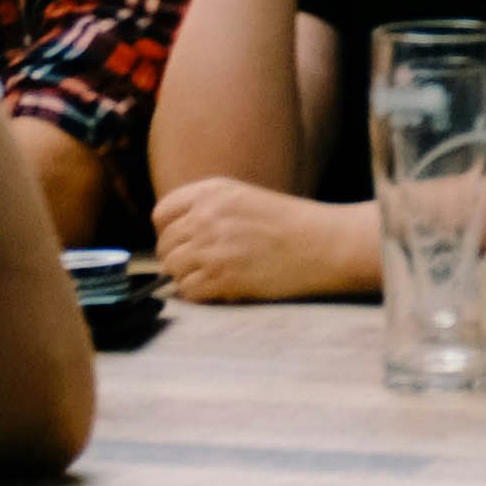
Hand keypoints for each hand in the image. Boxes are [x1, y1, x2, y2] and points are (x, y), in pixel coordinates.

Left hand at [152, 176, 369, 304]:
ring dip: (189, 277)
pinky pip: (188, 291)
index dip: (169, 232)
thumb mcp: (245, 198)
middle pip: (165, 245)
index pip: (162, 213)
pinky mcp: (220, 277)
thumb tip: (178, 236)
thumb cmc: (292, 224)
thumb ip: (209, 209)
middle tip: (204, 265)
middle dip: (179, 258)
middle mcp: (206, 216)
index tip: (183, 242)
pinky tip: (222, 288)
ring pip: (173, 269)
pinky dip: (200, 294)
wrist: (324, 244)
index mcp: (212, 191)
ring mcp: (211, 247)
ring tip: (216, 277)